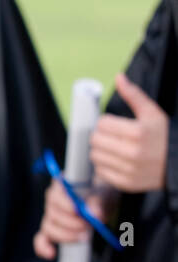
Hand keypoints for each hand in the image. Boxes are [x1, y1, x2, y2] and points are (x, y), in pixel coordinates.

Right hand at [33, 176, 105, 258]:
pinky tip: (51, 253)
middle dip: (72, 223)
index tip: (79, 211)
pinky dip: (44, 247)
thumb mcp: (104, 194)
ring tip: (85, 237)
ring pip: (49, 228)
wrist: (102, 201)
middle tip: (89, 226)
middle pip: (53, 214)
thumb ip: (98, 202)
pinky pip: (42, 239)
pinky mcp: (52, 230)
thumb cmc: (101, 194)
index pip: (56, 195)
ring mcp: (50, 216)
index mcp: (60, 186)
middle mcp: (52, 200)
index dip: (66, 204)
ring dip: (66, 235)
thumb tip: (95, 214)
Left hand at [89, 72, 169, 192]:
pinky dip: (104, 165)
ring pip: (95, 156)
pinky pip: (101, 172)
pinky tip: (115, 160)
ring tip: (114, 147)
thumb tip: (119, 77)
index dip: (106, 122)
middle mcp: (133, 153)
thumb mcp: (153, 113)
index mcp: (138, 133)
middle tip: (112, 135)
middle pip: (95, 140)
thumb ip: (134, 95)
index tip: (115, 124)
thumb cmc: (165, 136)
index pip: (102, 124)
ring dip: (100, 150)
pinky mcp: (127, 183)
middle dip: (101, 135)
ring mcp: (130, 170)